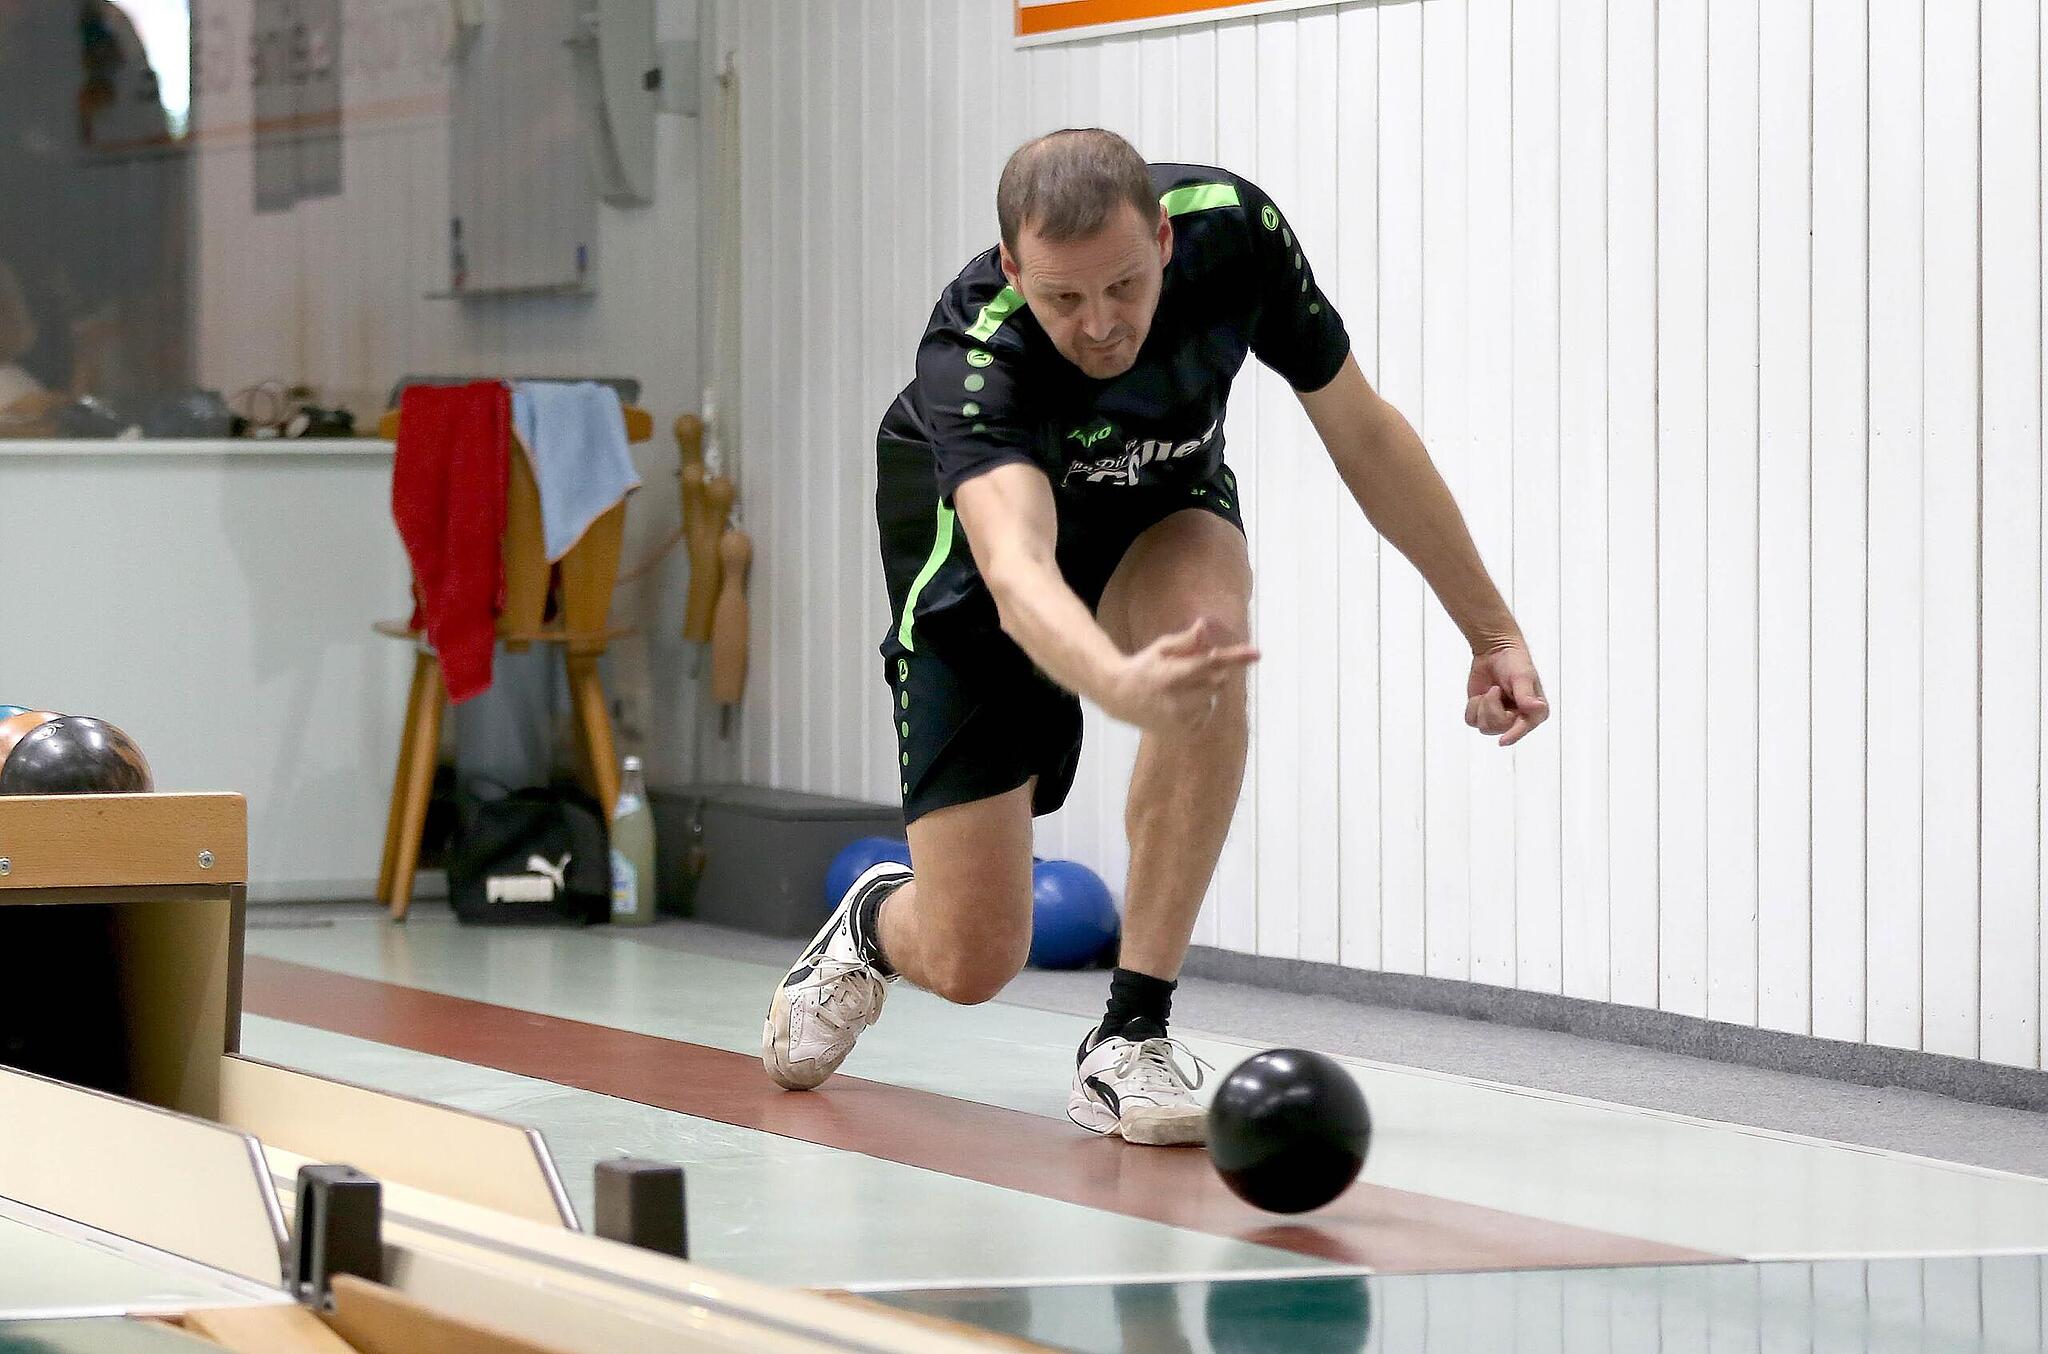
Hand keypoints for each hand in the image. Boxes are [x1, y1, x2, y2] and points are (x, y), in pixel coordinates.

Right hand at [1102, 618, 1259, 733]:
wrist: (1120, 698)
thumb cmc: (1145, 667)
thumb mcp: (1161, 648)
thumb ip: (1187, 641)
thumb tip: (1204, 625)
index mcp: (1170, 675)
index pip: (1209, 662)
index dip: (1234, 657)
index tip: (1256, 653)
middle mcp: (1176, 701)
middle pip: (1217, 680)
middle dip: (1211, 672)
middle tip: (1189, 670)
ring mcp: (1180, 720)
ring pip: (1213, 699)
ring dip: (1204, 691)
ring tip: (1179, 689)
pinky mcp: (1183, 733)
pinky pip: (1206, 714)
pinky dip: (1199, 707)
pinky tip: (1179, 704)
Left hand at [1466, 639, 1548, 746]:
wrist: (1494, 651)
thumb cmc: (1514, 661)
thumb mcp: (1522, 676)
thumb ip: (1526, 695)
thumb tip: (1537, 708)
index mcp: (1534, 712)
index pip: (1524, 727)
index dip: (1514, 734)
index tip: (1503, 741)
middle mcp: (1519, 719)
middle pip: (1499, 728)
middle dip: (1492, 707)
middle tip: (1496, 689)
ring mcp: (1500, 718)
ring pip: (1484, 727)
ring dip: (1482, 706)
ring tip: (1491, 690)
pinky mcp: (1483, 714)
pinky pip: (1471, 721)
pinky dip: (1472, 707)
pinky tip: (1481, 695)